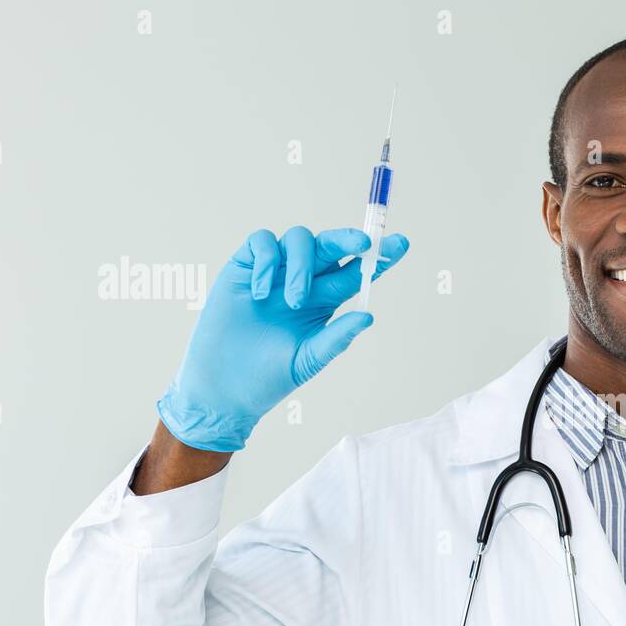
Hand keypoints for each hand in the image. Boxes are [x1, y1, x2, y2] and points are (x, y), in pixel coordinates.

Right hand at [156, 226, 408, 450]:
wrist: (224, 387)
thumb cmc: (269, 376)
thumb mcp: (309, 360)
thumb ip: (337, 338)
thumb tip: (369, 317)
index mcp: (325, 300)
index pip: (356, 271)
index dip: (379, 257)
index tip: (401, 244)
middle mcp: (303, 280)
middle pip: (332, 246)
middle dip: (349, 240)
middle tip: (363, 244)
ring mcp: (274, 271)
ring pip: (300, 239)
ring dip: (303, 264)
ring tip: (295, 300)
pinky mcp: (244, 267)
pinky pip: (262, 242)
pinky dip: (267, 261)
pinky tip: (261, 292)